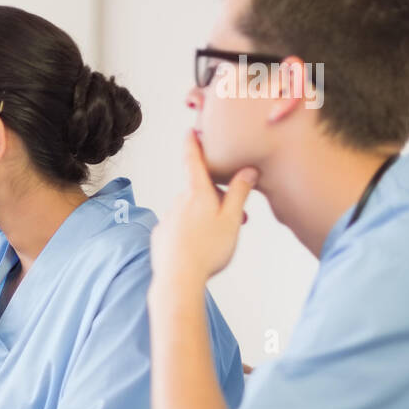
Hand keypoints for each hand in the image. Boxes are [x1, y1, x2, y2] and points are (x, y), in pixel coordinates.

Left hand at [151, 131, 258, 288]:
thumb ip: (239, 192)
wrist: (178, 277)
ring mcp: (168, 218)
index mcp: (196, 193)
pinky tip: (200, 248)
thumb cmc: (208, 249)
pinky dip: (192, 232)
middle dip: (219, 200)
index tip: (191, 131)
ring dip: (208, 217)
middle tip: (239, 218)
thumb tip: (248, 170)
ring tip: (222, 239)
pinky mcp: (161, 235)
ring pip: (192, 211)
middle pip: (200, 192)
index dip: (193, 144)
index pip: (193, 161)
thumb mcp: (231, 219)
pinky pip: (180, 227)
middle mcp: (179, 202)